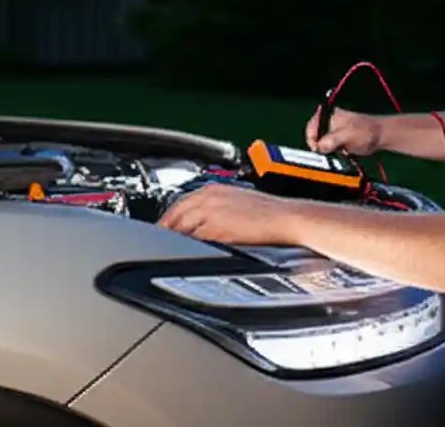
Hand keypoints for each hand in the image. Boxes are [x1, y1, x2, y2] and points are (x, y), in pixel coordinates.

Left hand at [157, 183, 297, 245]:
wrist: (286, 218)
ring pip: (180, 227)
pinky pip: (193, 240)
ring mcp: (211, 212)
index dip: (168, 218)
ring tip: (167, 251)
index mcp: (213, 189)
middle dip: (164, 229)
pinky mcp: (217, 228)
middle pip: (174, 215)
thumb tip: (203, 222)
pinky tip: (183, 255)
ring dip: (172, 240)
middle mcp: (208, 197)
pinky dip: (186, 247)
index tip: (162, 228)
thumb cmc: (269, 213)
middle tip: (157, 242)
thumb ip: (216, 209)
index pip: (179, 203)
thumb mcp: (238, 202)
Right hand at [305, 105, 384, 154]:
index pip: (310, 128)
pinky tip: (344, 151)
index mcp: (328, 115)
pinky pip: (331, 146)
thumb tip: (319, 147)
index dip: (312, 140)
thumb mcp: (345, 136)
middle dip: (321, 146)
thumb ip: (330, 141)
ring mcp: (335, 129)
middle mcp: (329, 120)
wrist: (382, 135)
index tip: (318, 150)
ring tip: (341, 150)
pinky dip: (335, 150)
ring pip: (323, 142)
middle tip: (331, 152)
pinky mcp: (340, 137)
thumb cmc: (365, 133)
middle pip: (315, 136)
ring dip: (329, 149)